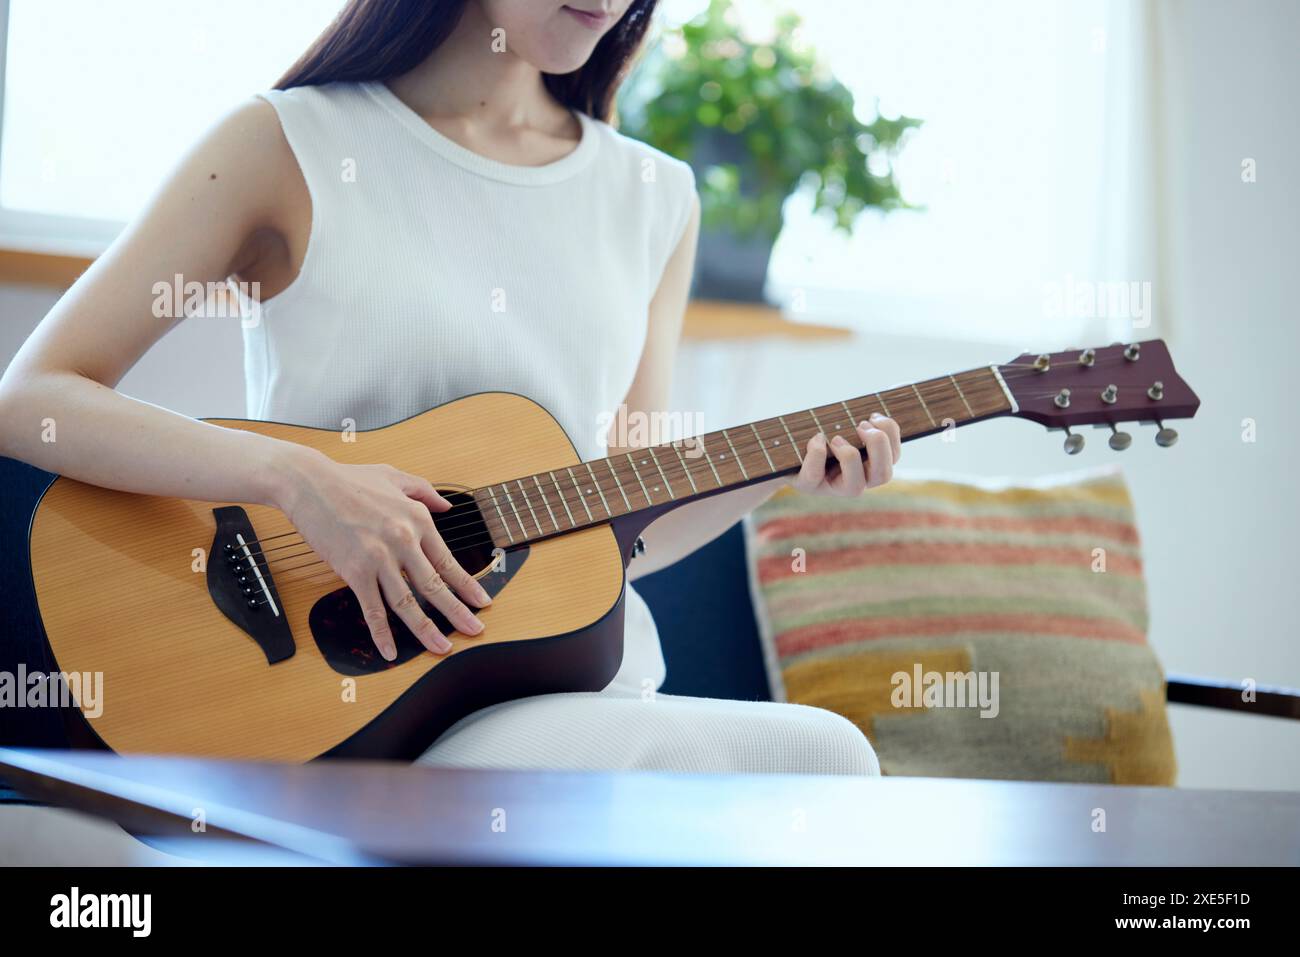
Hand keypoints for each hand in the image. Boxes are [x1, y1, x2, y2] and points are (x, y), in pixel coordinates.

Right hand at [273, 448, 491, 660]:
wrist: (309, 483)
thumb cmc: (349, 479)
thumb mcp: (395, 476)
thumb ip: (425, 491)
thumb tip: (447, 505)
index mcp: (417, 519)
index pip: (448, 561)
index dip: (467, 585)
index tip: (482, 601)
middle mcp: (403, 540)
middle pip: (435, 586)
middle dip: (458, 613)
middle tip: (475, 629)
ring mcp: (378, 558)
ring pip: (407, 603)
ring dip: (426, 630)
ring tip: (442, 648)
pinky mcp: (353, 571)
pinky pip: (371, 609)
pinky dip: (381, 633)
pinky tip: (389, 651)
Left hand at [792, 412, 900, 496]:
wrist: (786, 452)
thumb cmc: (822, 434)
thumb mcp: (845, 422)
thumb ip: (867, 410)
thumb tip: (900, 384)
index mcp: (870, 465)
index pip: (894, 456)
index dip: (890, 433)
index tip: (872, 415)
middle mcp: (856, 481)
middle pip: (884, 474)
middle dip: (878, 445)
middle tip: (860, 425)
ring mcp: (832, 487)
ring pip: (856, 487)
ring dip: (850, 455)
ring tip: (837, 437)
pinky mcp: (808, 485)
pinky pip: (814, 476)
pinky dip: (816, 454)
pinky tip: (816, 438)